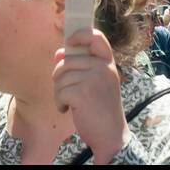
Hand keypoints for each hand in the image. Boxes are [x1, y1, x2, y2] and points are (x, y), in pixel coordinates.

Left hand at [52, 28, 128, 163]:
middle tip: (65, 93)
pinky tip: (67, 110)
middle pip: (67, 61)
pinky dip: (59, 102)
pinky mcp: (83, 93)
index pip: (96, 36)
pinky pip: (60, 91)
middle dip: (59, 78)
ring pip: (61, 77)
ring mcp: (94, 79)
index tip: (69, 42)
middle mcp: (103, 68)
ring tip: (68, 103)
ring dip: (58, 92)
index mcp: (108, 63)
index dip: (80, 35)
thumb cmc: (101, 108)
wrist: (111, 135)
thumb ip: (82, 67)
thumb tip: (58, 54)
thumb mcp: (98, 82)